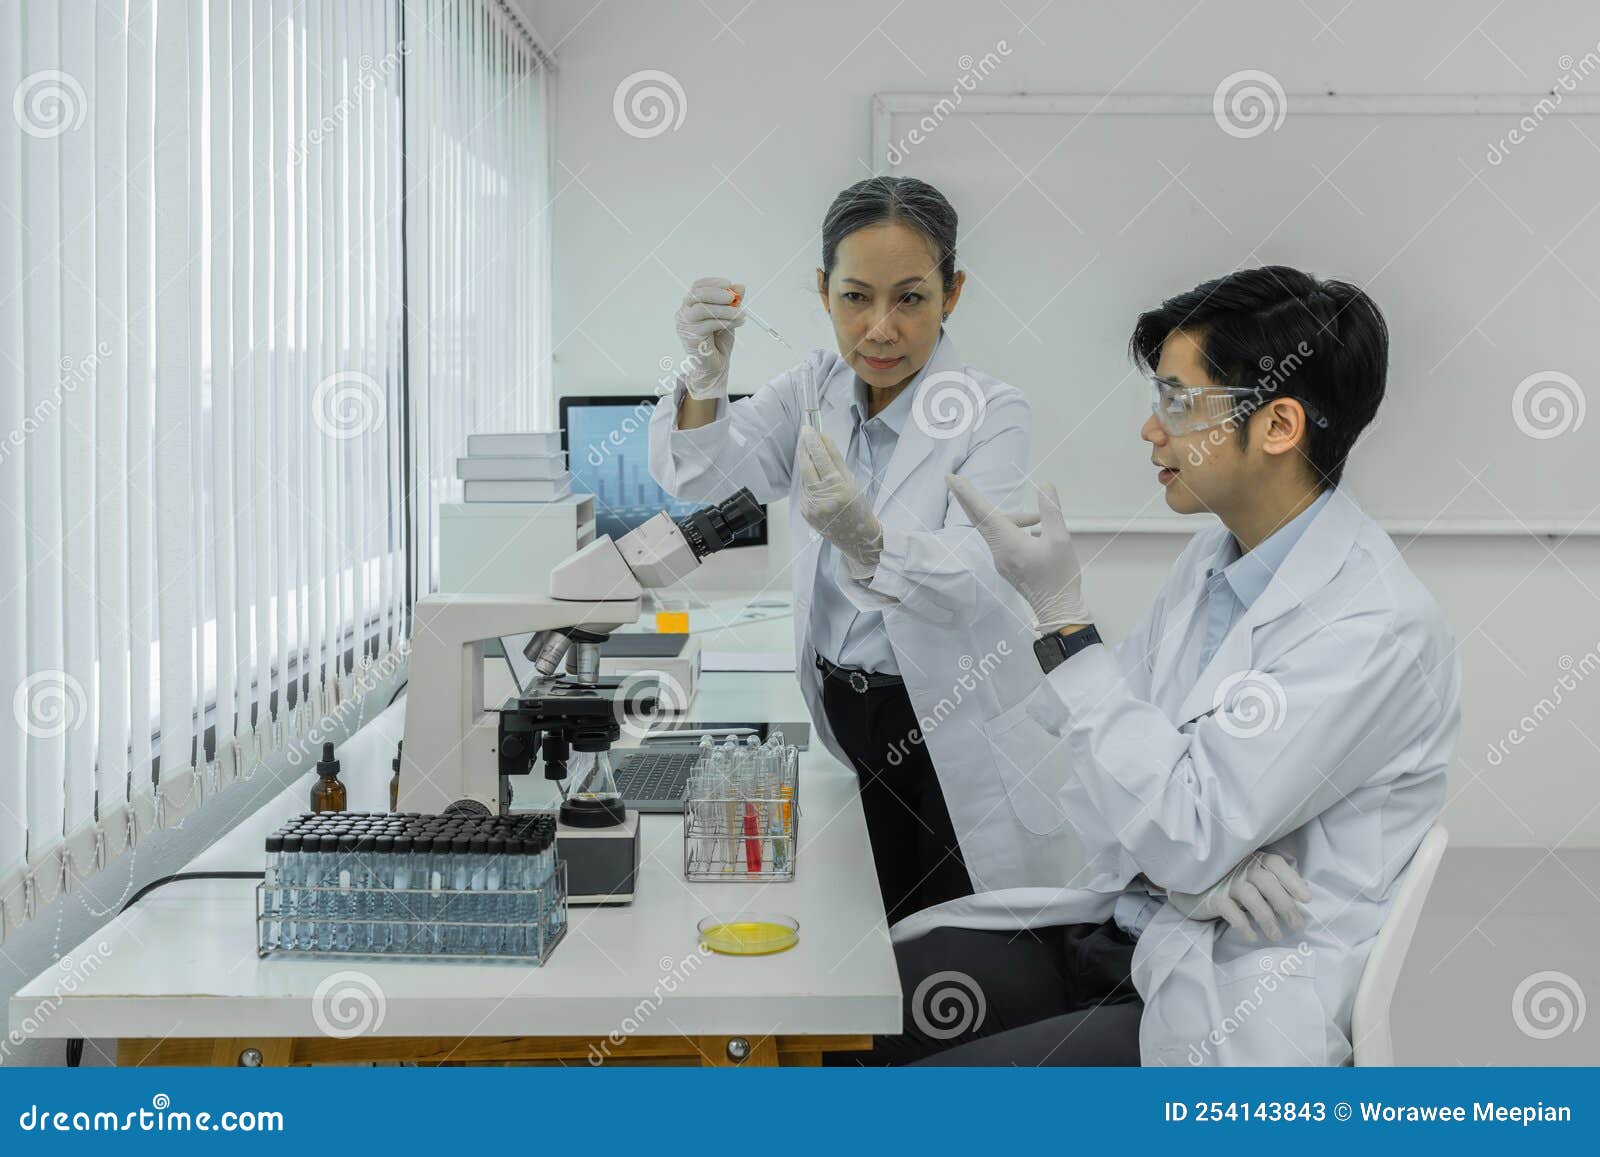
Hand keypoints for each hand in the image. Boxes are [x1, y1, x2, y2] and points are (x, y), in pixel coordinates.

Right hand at [675, 276, 745, 398]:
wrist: (715, 365)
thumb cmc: (719, 341)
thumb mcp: (728, 317)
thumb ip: (732, 303)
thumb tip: (740, 287)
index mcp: (691, 306)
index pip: (697, 288)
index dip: (713, 283)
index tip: (729, 284)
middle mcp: (684, 313)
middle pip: (696, 295)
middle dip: (717, 293)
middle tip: (734, 298)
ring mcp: (685, 326)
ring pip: (702, 309)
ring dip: (724, 310)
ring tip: (741, 314)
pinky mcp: (691, 338)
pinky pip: (708, 325)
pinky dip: (724, 321)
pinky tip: (735, 323)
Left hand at [797, 427, 882, 577]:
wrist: (856, 538)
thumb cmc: (858, 507)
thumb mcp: (852, 481)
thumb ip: (836, 460)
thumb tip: (822, 438)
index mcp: (839, 488)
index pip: (821, 459)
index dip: (814, 442)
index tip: (809, 429)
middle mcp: (823, 498)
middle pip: (807, 465)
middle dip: (804, 447)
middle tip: (805, 432)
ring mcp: (812, 506)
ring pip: (804, 476)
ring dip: (806, 461)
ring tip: (809, 449)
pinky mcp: (805, 512)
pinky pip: (804, 489)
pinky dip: (808, 479)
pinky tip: (814, 476)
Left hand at [946, 474, 1088, 632]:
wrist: (1057, 610)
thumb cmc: (1060, 576)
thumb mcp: (1061, 539)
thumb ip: (1051, 510)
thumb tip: (1044, 485)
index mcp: (1008, 543)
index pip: (983, 512)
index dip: (967, 494)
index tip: (951, 479)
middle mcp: (998, 551)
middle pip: (980, 519)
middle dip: (969, 499)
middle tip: (954, 480)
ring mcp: (1000, 561)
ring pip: (997, 530)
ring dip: (1012, 518)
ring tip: (1039, 519)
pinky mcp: (1006, 567)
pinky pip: (1002, 540)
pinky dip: (1013, 530)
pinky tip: (1035, 533)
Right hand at [1167, 853, 1312, 942]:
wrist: (1193, 888)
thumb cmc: (1232, 881)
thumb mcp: (1253, 875)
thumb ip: (1275, 879)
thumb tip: (1304, 890)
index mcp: (1254, 859)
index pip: (1276, 864)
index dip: (1292, 880)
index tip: (1306, 899)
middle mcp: (1241, 867)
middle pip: (1267, 882)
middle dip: (1284, 905)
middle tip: (1296, 926)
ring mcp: (1226, 881)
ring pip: (1251, 897)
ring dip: (1267, 919)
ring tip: (1276, 936)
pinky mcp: (1213, 897)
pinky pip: (1231, 911)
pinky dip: (1244, 925)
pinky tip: (1253, 936)